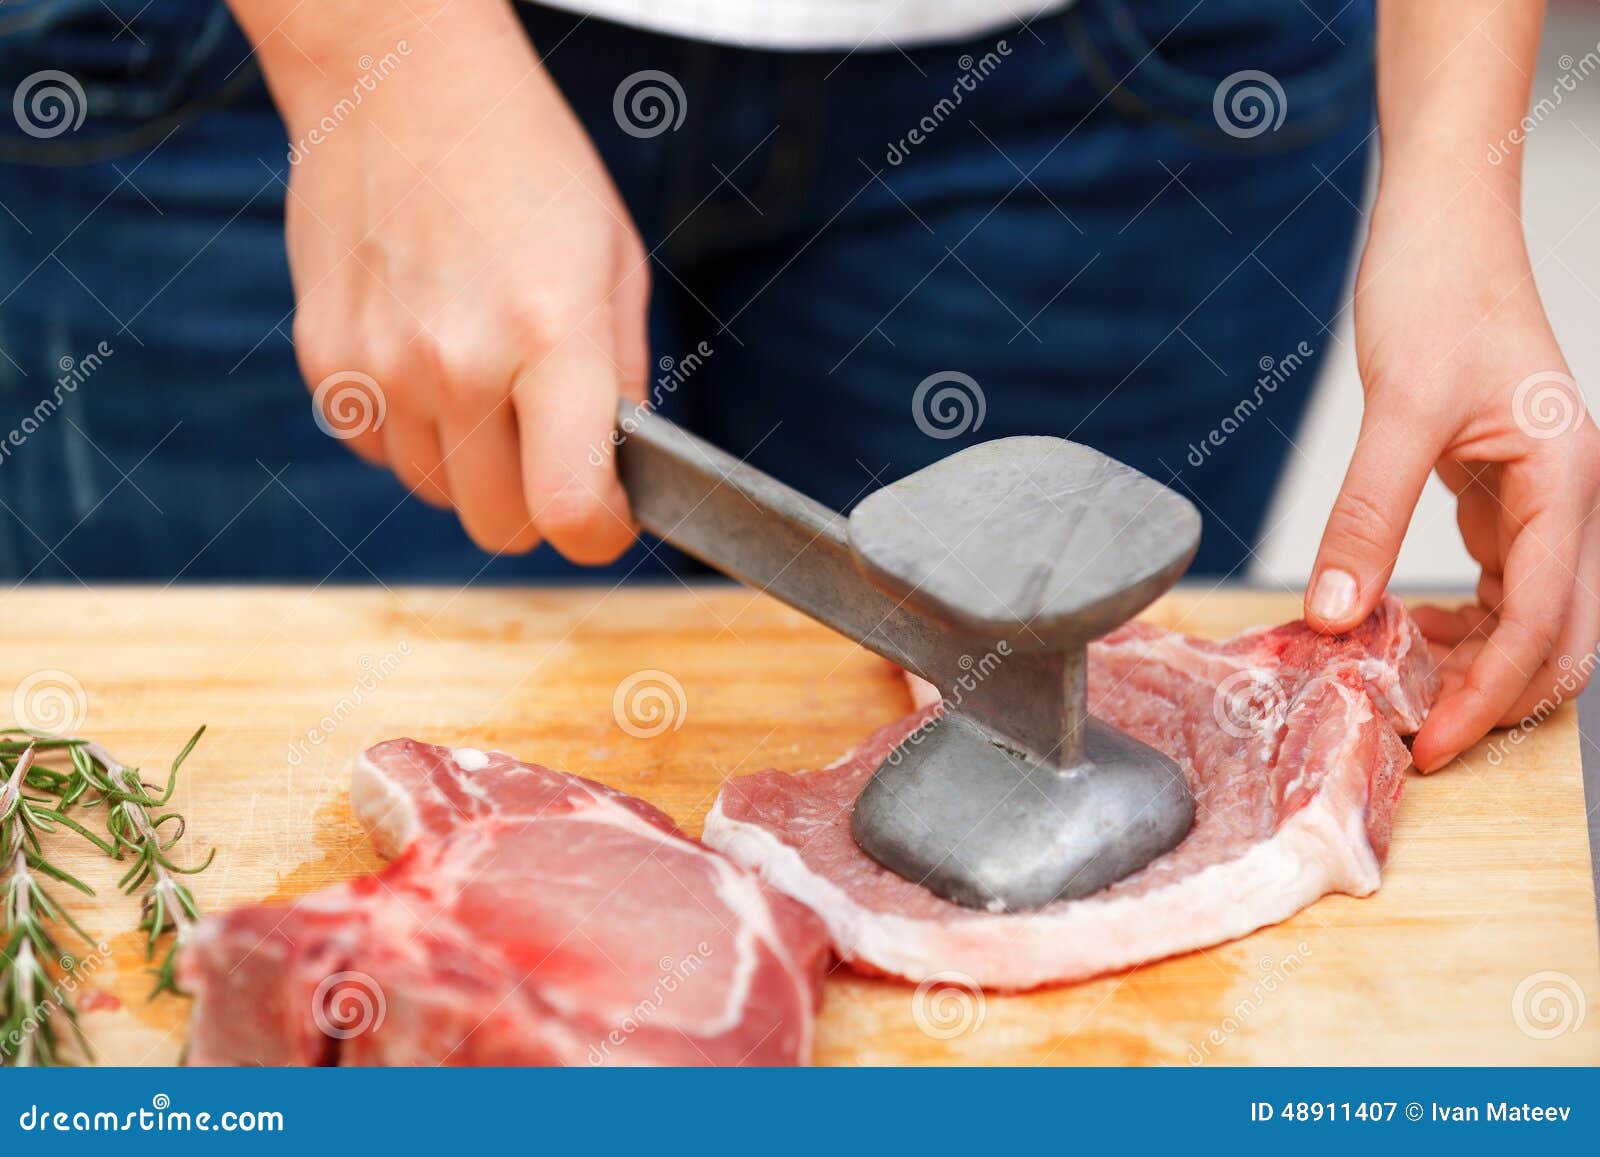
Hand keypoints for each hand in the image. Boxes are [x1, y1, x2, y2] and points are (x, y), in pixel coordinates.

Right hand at [271, 5, 648, 560]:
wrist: (401, 80)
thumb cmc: (528, 165)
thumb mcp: (614, 263)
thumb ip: (623, 381)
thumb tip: (622, 471)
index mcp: (551, 336)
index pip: (568, 509)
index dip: (599, 532)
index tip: (608, 515)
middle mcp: (456, 362)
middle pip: (500, 527)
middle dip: (538, 506)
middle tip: (553, 449)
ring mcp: (378, 366)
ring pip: (437, 495)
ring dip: (473, 467)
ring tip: (488, 378)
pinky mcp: (323, 360)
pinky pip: (381, 451)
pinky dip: (415, 432)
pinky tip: (430, 357)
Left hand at [1306, 181, 1599, 770]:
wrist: (1443, 223)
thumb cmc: (1439, 291)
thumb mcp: (1399, 410)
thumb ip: (1367, 516)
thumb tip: (1335, 615)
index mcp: (1566, 481)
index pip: (1539, 623)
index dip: (1487, 695)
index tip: (1433, 746)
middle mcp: (1567, 494)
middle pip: (1558, 633)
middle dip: (1499, 694)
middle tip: (1426, 740)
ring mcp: (1538, 491)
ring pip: (1530, 609)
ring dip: (1479, 659)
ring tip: (1406, 692)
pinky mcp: (1499, 483)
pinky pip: (1496, 573)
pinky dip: (1460, 615)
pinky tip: (1403, 625)